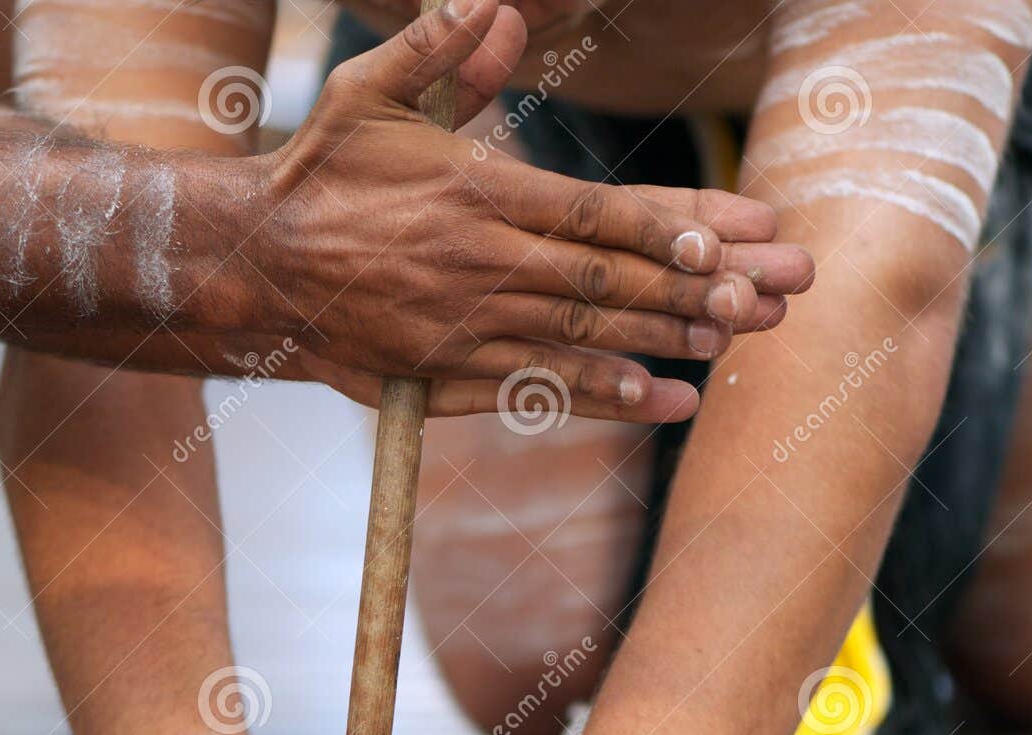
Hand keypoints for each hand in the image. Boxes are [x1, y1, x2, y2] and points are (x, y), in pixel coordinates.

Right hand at [230, 0, 812, 415]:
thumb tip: (501, 10)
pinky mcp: (444, 372)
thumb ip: (440, 54)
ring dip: (672, 338)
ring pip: (587, 337)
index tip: (749, 229)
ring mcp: (465, 326)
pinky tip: (663, 399)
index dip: (680, 222)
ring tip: (744, 340)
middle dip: (707, 285)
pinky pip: (535, 388)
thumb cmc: (314, 175)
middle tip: (785, 294)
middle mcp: (482, 264)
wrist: (246, 267)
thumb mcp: (365, 94)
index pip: (599, 211)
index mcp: (476, 193)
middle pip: (614, 280)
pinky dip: (601, 395)